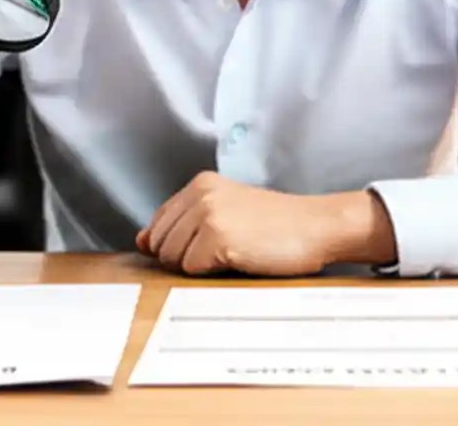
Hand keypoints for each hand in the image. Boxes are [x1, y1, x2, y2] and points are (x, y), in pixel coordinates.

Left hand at [137, 172, 396, 276]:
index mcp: (199, 184)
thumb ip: (182, 223)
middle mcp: (199, 194)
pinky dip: (213, 272)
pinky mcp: (217, 237)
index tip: (202, 248)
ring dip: (198, 265)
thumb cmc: (275, 226)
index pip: (157, 224)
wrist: (316, 227)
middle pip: (160, 243)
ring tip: (233, 253)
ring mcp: (207, 214)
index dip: (174, 245)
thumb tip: (141, 241)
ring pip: (173, 258)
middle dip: (184, 257)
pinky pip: (192, 269)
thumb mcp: (225, 213)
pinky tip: (240, 259)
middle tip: (224, 251)